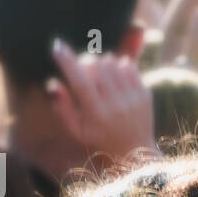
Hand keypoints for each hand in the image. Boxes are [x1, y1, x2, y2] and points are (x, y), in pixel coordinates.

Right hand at [48, 40, 155, 163]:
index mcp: (97, 115)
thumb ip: (62, 108)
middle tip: (83, 70)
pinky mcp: (145, 93)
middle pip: (96, 67)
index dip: (67, 61)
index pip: (80, 82)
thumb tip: (52, 83)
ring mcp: (133, 99)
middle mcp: (117, 105)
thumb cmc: (98, 138)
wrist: (134, 151)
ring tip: (99, 76)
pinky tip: (114, 78)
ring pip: (112, 62)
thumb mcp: (76, 130)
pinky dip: (118, 65)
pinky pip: (128, 66)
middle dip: (85, 61)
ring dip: (101, 62)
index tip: (57, 45)